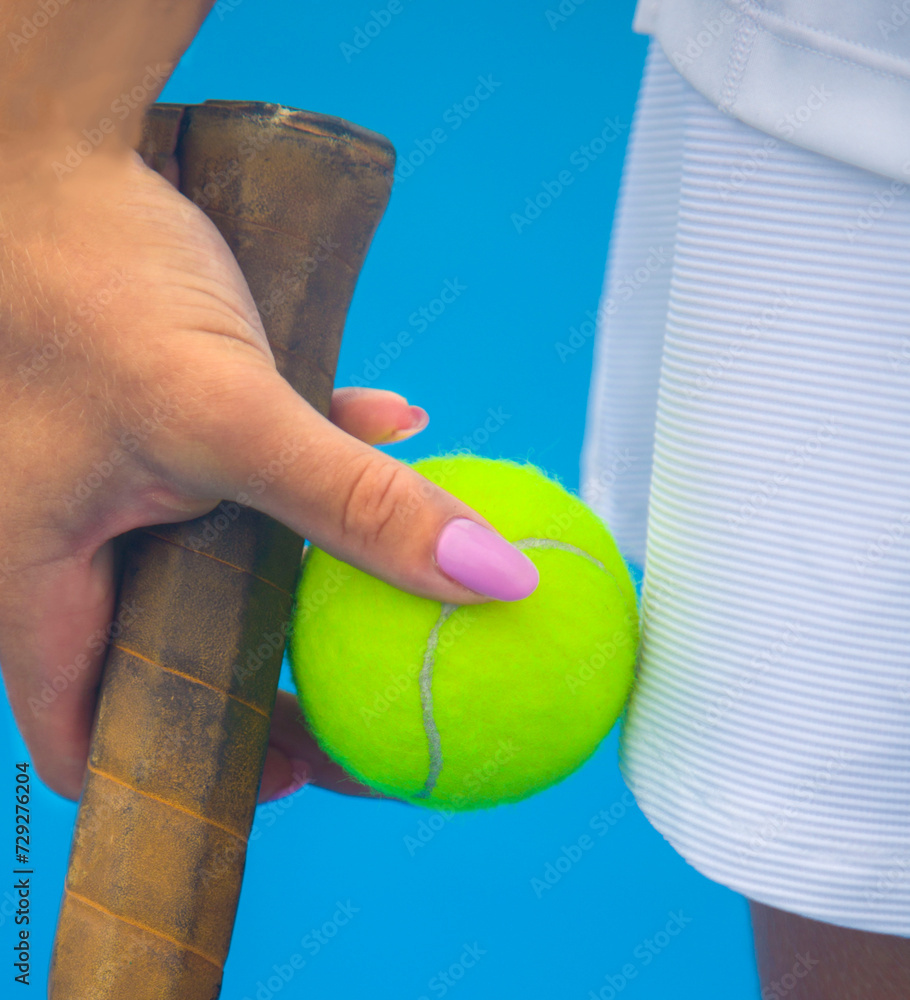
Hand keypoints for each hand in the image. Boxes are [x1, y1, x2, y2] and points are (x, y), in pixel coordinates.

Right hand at [0, 149, 536, 803]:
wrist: (57, 155)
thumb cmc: (92, 285)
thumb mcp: (232, 414)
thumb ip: (358, 504)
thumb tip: (492, 581)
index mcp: (35, 574)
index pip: (88, 732)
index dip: (189, 764)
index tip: (295, 765)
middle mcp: (65, 543)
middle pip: (168, 659)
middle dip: (267, 676)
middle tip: (359, 690)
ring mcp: (113, 485)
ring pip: (215, 564)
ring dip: (304, 563)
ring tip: (386, 575)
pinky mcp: (157, 424)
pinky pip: (235, 472)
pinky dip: (307, 461)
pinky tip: (386, 421)